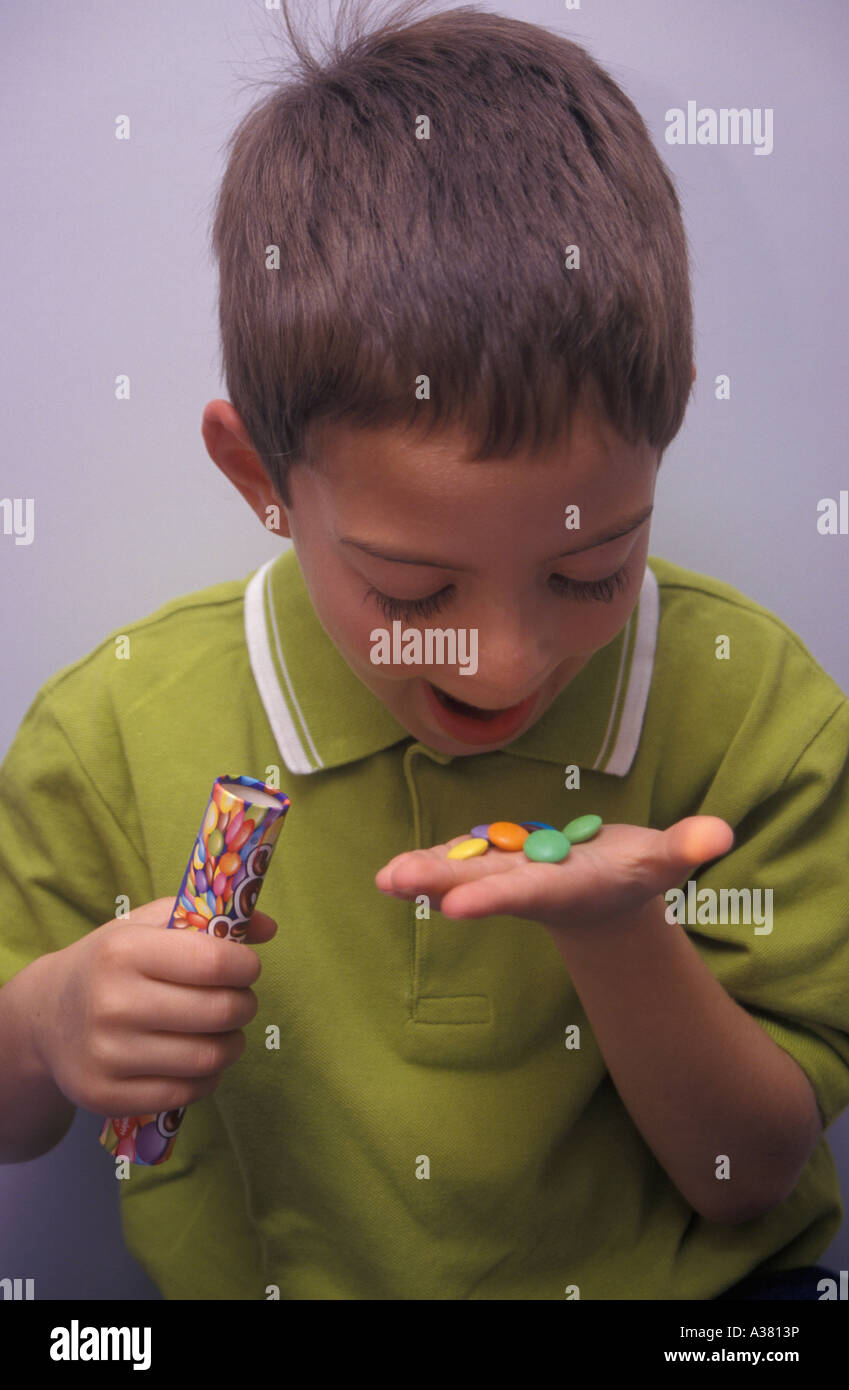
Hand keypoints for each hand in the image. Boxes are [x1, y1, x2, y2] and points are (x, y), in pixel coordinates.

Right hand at [33, 897, 278, 1116]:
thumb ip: (207, 917)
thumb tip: (269, 928)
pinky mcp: (106, 1095)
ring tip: (226, 1031)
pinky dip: (208, 1078)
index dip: (245, 966)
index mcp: (123, 953)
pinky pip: (185, 1093)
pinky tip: (200, 1059)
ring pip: (207, 1058)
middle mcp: (112, 1004)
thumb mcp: (147, 926)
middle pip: (217, 1012)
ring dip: (233, 1044)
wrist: (45, 1015)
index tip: (247, 967)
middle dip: (244, 1005)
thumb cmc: (110, 963)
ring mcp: (107, 1055)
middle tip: (240, 1001)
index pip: (212, 962)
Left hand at [375, 817, 734, 933]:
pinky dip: (430, 863)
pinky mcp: (495, 862)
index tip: (459, 906)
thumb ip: (687, 847)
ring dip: (423, 875)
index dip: (493, 896)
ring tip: (384, 879)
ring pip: (460, 874)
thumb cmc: (637, 873)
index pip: (525, 892)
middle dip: (440, 884)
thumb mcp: (664, 860)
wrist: (607, 893)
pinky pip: (458, 861)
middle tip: (396, 882)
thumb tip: (721, 833)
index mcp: (563, 886)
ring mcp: (506, 875)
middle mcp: (528, 885)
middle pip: (479, 884)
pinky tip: (392, 870)